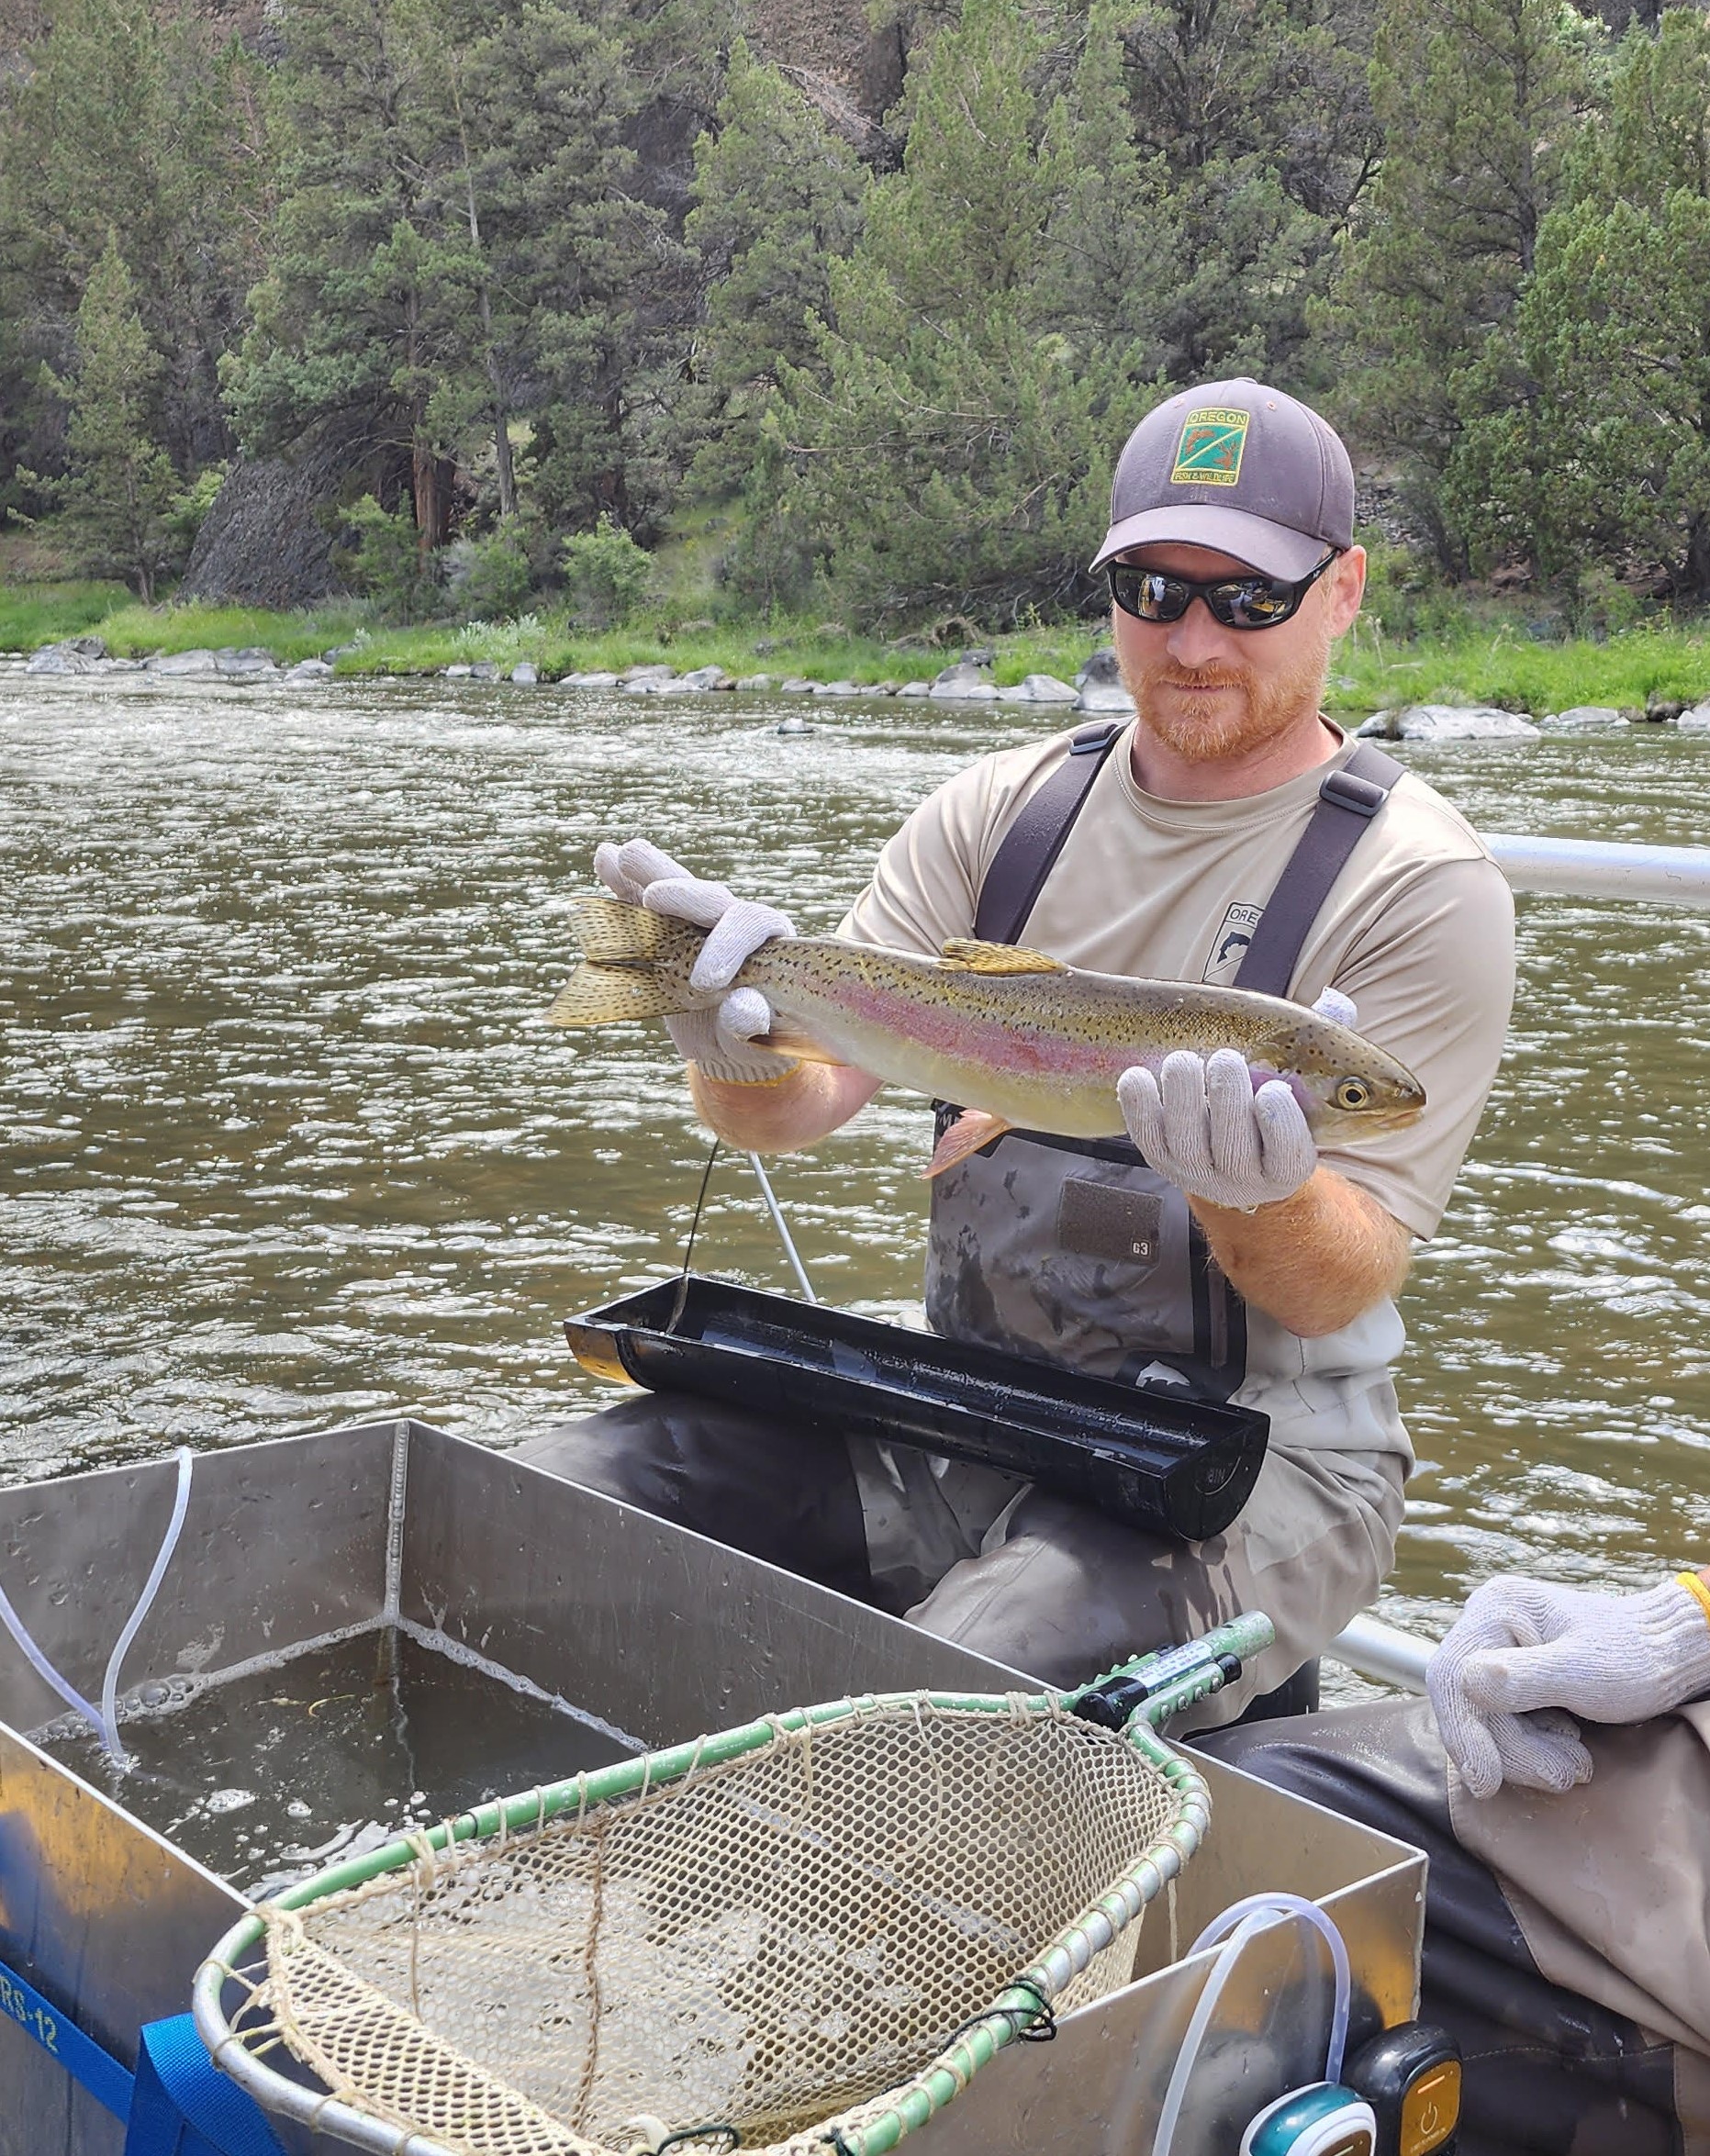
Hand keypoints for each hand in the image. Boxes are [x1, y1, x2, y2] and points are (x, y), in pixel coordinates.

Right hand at [594, 838, 796, 1083]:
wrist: (723, 1042)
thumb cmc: (749, 1040)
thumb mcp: (753, 1041)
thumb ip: (749, 1025)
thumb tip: (744, 1007)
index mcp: (767, 942)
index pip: (751, 925)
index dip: (727, 946)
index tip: (704, 981)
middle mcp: (733, 922)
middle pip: (712, 896)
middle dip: (684, 893)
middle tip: (654, 898)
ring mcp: (696, 921)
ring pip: (676, 889)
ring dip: (649, 871)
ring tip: (623, 855)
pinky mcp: (663, 928)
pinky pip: (641, 901)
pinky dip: (622, 883)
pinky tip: (604, 858)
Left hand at [1115, 987, 1354, 1211]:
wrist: (1235, 1152)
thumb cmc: (1274, 1105)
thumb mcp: (1306, 1081)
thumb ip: (1323, 1043)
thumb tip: (1334, 1003)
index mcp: (1288, 1164)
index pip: (1288, 1157)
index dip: (1281, 1127)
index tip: (1274, 1091)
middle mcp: (1242, 1178)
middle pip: (1232, 1149)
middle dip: (1228, 1102)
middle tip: (1226, 1059)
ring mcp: (1198, 1171)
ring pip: (1186, 1144)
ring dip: (1183, 1100)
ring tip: (1183, 1061)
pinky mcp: (1161, 1159)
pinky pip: (1145, 1139)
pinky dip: (1139, 1108)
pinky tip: (1137, 1077)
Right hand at [1428, 1574, 1709, 1797]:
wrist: (1668, 1655)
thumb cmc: (1634, 1658)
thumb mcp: (1584, 1671)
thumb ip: (1524, 1677)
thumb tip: (1467, 1686)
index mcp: (1497, 1609)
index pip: (1453, 1675)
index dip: (1464, 1732)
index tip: (1485, 1782)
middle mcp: (1488, 1626)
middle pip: (1470, 1704)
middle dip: (1514, 1749)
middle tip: (1566, 1775)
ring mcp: (1499, 1652)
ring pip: (1487, 1720)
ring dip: (1529, 1754)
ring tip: (1577, 1764)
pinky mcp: (1513, 1678)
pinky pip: (1504, 1722)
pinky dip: (1534, 1746)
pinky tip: (1569, 1747)